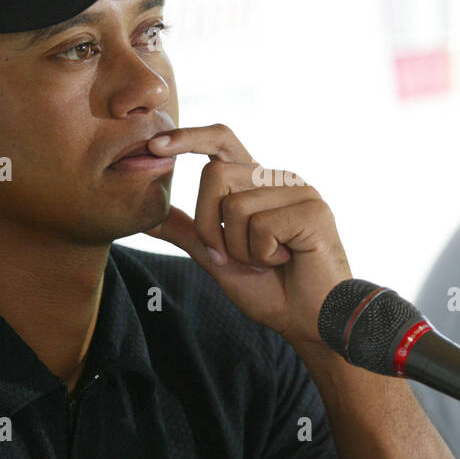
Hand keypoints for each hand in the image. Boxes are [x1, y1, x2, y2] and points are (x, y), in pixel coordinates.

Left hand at [143, 123, 350, 353]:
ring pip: (234, 205)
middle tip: (233, 257)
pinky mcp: (312, 209)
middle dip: (208, 225)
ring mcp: (299, 191)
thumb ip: (188, 232)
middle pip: (214, 174)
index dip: (188, 137)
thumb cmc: (271, 290)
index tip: (155, 145)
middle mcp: (278, 180)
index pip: (221, 141)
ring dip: (239, 248)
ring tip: (268, 261)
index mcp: (257, 184)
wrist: (309, 321)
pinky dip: (262, 254)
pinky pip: (260, 225)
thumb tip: (147, 217)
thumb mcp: (218, 259)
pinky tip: (286, 260)